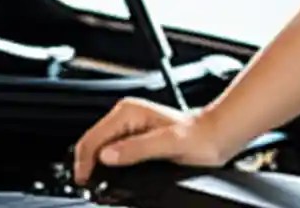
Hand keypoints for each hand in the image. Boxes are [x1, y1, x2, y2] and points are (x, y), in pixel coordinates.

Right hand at [72, 97, 229, 185]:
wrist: (214, 137)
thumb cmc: (199, 138)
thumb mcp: (168, 144)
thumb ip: (136, 149)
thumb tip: (107, 156)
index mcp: (128, 112)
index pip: (92, 138)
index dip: (85, 163)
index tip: (86, 182)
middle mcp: (126, 116)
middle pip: (91, 143)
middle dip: (87, 164)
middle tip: (90, 186)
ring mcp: (128, 127)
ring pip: (98, 148)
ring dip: (95, 165)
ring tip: (98, 182)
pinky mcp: (133, 137)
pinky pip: (109, 152)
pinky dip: (106, 165)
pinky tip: (112, 175)